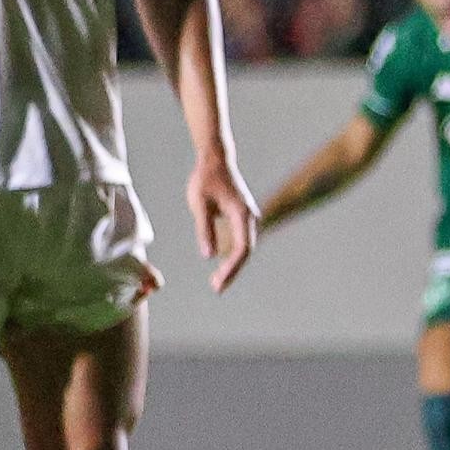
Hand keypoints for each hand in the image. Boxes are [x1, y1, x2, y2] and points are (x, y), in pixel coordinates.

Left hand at [187, 154, 258, 291]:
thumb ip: (204, 229)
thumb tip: (208, 256)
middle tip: (216, 288)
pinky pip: (241, 242)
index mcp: (242, 214)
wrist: (215, 161)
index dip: (232, 267)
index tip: (219, 281)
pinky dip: (232, 256)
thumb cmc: (205, 180)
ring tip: (217, 283)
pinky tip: (222, 268)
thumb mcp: (199, 204)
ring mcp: (247, 218)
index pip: (242, 247)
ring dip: (233, 266)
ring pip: (244, 248)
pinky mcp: (241, 219)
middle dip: (232, 271)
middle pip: (246, 251)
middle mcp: (250, 218)